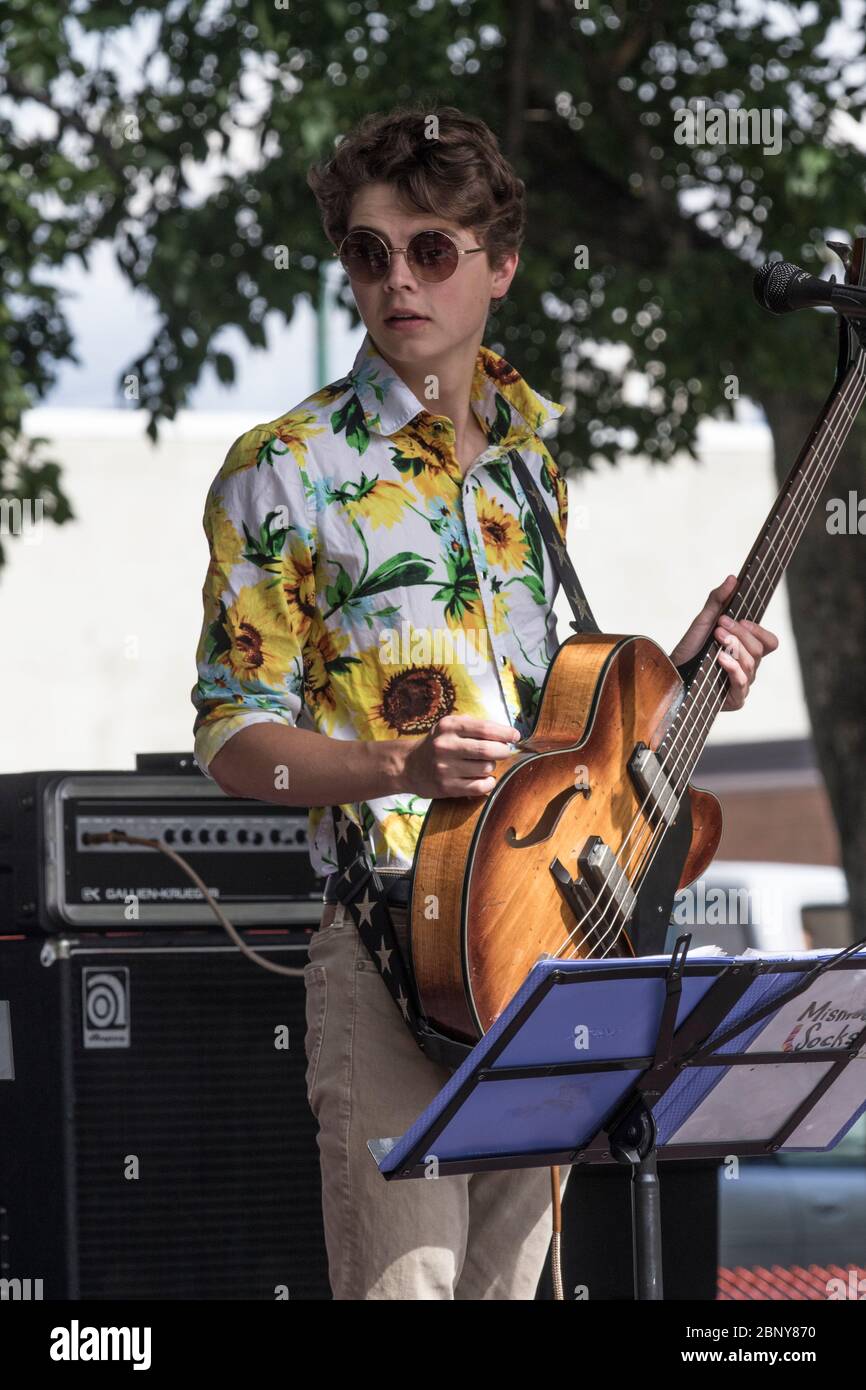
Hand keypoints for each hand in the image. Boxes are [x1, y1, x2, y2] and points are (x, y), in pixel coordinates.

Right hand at [401, 716, 521, 797]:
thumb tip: (509, 734)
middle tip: (504, 752)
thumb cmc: (439, 743)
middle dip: (503, 751)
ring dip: (491, 767)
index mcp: (449, 726)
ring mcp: (445, 768)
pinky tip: (484, 779)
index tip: (515, 736)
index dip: (505, 733)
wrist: (409, 766)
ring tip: (483, 765)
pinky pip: (480, 787)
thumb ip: (476, 727)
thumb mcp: (450, 727)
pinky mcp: (447, 787)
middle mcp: (445, 745)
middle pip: (488, 750)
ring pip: (486, 768)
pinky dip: (488, 783)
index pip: (485, 728)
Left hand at [669, 574, 778, 711]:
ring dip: (734, 647)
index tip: (740, 619)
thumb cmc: (689, 650)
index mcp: (746, 650)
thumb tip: (732, 577)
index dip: (759, 630)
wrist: (669, 674)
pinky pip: (741, 683)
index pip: (770, 642)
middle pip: (760, 650)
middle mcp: (748, 668)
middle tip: (720, 625)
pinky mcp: (734, 700)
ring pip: (752, 664)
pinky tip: (721, 658)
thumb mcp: (702, 622)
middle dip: (740, 634)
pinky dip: (732, 668)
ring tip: (716, 638)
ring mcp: (742, 684)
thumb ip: (718, 600)